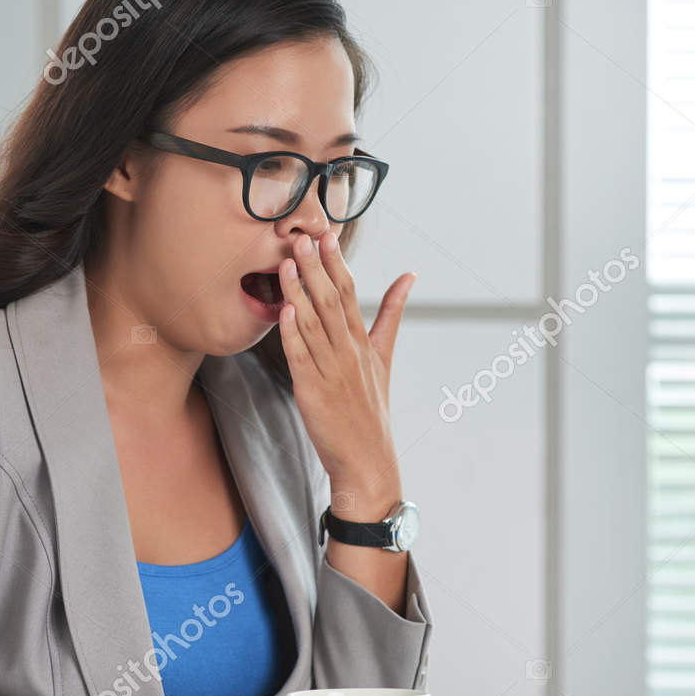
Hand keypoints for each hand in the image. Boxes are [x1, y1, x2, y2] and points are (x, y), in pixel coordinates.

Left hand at [275, 230, 413, 513]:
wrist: (368, 460)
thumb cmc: (372, 409)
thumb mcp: (385, 356)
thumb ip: (392, 313)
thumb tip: (409, 276)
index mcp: (363, 342)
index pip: (350, 293)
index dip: (336, 263)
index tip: (326, 235)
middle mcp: (348, 352)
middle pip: (331, 302)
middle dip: (316, 267)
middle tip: (303, 236)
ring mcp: (331, 371)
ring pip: (313, 324)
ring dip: (300, 292)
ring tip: (288, 262)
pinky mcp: (313, 391)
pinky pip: (301, 357)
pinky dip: (292, 333)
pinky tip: (285, 311)